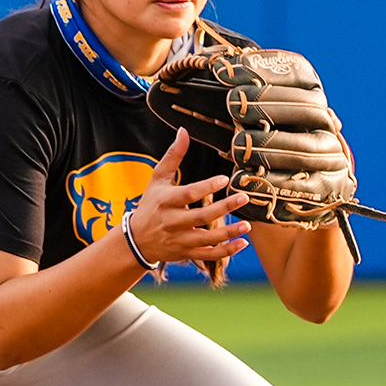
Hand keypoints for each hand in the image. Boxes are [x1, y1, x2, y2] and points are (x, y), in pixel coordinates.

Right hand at [125, 129, 251, 265]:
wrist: (137, 240)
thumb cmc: (150, 204)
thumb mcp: (157, 178)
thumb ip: (172, 155)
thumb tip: (183, 130)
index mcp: (166, 201)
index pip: (189, 193)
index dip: (207, 187)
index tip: (225, 179)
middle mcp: (172, 222)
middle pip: (201, 216)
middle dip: (224, 208)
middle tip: (244, 198)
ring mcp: (180, 240)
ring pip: (207, 239)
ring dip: (229, 233)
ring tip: (248, 226)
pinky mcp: (186, 253)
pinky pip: (208, 255)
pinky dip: (226, 251)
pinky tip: (242, 243)